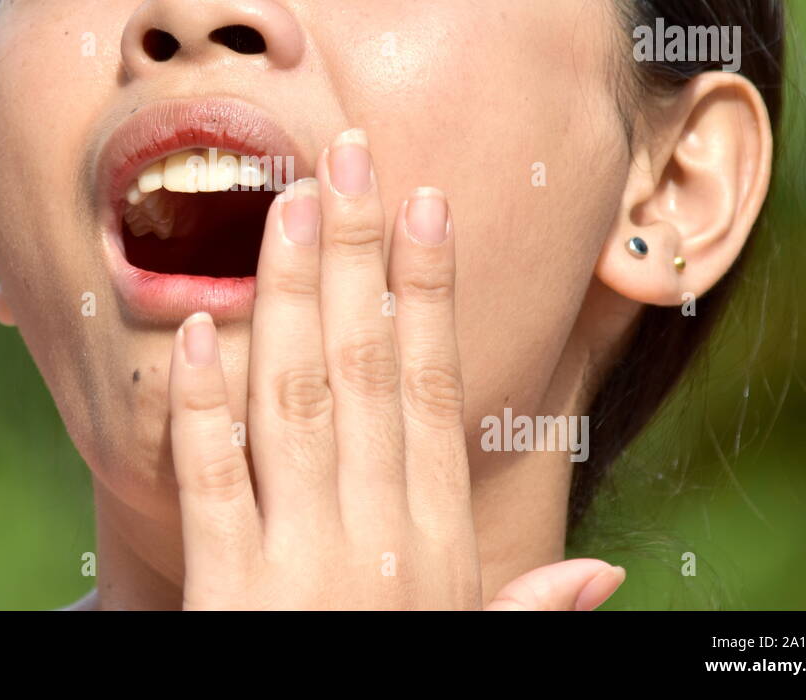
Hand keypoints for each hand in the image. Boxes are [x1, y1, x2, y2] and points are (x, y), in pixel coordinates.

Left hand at [167, 128, 625, 609]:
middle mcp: (373, 536)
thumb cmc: (394, 692)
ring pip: (295, 400)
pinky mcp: (224, 594)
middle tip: (346, 158)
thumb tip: (604, 575)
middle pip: (367, 368)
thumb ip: (529, 611)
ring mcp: (297, 561)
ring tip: (284, 207)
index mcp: (434, 542)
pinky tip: (201, 328)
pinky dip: (204, 403)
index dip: (431, 291)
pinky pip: (210, 481)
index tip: (428, 206)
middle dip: (359, 256)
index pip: (435, 387)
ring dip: (291, 296)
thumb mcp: (471, 654)